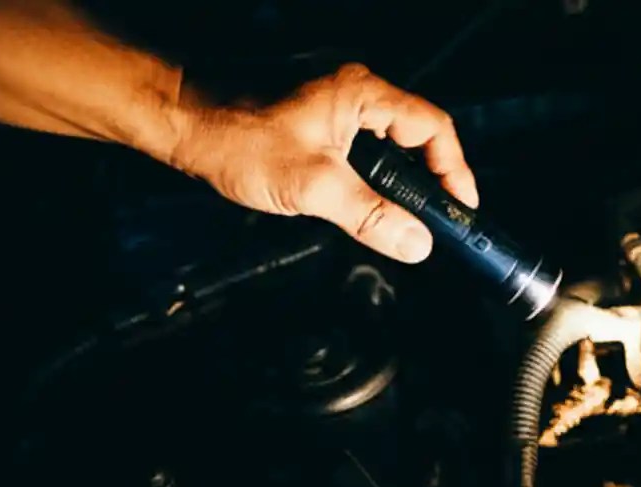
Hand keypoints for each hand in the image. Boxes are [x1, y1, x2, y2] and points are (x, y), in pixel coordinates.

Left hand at [171, 63, 477, 262]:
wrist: (179, 120)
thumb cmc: (236, 139)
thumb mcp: (311, 187)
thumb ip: (370, 216)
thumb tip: (418, 244)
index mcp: (361, 92)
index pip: (433, 127)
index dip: (455, 170)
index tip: (461, 208)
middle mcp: (352, 89)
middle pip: (416, 133)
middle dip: (430, 179)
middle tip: (437, 220)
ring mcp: (332, 100)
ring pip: (387, 142)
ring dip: (399, 180)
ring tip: (403, 218)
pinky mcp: (313, 116)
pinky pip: (361, 145)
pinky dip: (372, 175)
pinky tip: (363, 203)